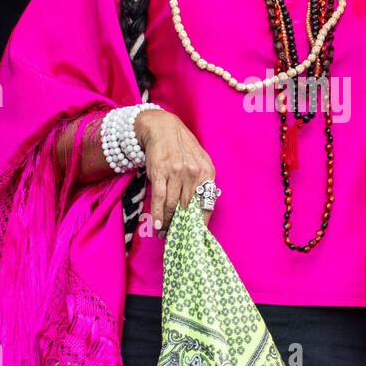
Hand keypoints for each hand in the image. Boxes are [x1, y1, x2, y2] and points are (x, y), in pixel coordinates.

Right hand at [134, 109, 215, 235]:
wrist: (163, 129)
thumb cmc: (182, 148)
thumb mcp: (199, 162)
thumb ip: (202, 183)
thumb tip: (201, 210)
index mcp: (207, 172)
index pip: (207, 204)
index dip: (201, 223)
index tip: (196, 236)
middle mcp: (194, 173)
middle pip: (189, 208)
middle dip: (182, 225)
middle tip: (177, 237)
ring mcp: (176, 173)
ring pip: (173, 206)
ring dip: (168, 223)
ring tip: (165, 233)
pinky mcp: (160, 173)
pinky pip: (159, 199)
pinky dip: (158, 215)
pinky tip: (158, 225)